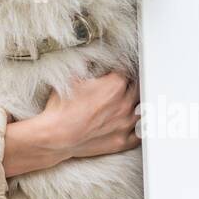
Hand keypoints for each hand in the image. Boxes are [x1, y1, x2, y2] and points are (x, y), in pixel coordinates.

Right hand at [2, 70, 139, 178]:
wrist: (55, 136)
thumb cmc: (61, 108)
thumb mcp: (72, 77)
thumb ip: (87, 65)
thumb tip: (92, 57)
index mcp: (116, 84)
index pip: (127, 70)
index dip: (121, 69)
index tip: (116, 71)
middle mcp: (125, 103)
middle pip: (138, 89)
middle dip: (131, 86)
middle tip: (123, 86)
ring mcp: (125, 124)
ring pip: (142, 110)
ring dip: (137, 106)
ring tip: (130, 104)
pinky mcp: (121, 141)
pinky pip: (139, 135)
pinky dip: (139, 129)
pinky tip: (136, 125)